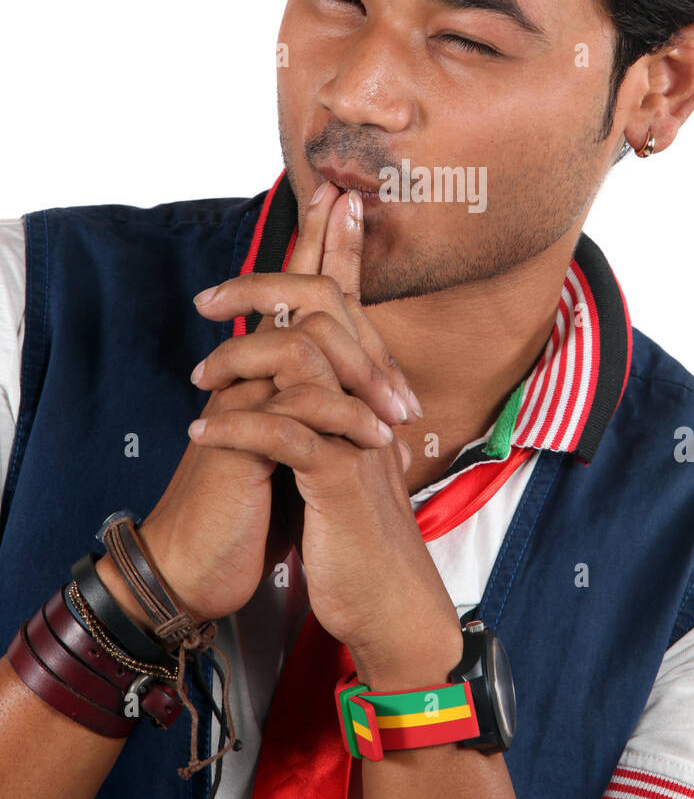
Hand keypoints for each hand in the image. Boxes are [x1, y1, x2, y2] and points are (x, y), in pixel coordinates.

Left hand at [179, 183, 463, 684]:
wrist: (391, 603)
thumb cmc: (357, 533)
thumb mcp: (341, 458)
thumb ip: (327, 410)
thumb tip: (296, 376)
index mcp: (368, 392)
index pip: (354, 303)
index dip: (342, 246)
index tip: (331, 194)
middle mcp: (370, 402)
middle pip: (328, 311)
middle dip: (267, 288)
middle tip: (208, 300)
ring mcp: (358, 437)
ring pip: (305, 361)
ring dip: (243, 359)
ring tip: (198, 379)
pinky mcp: (340, 481)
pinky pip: (286, 433)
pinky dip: (241, 424)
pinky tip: (205, 430)